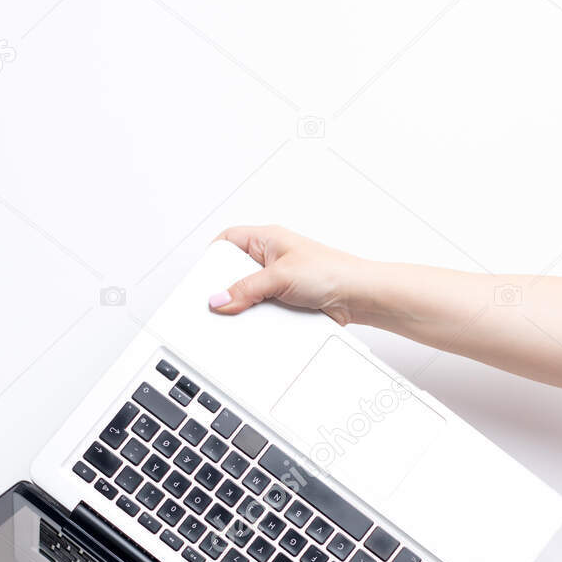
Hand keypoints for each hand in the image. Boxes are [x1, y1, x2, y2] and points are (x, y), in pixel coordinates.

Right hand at [208, 225, 378, 323]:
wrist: (359, 296)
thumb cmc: (332, 271)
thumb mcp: (280, 277)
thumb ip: (246, 289)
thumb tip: (219, 299)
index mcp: (267, 239)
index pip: (228, 240)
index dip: (213, 257)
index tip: (203, 278)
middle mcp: (271, 258)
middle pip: (234, 271)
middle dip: (227, 286)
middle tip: (219, 301)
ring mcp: (278, 281)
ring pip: (248, 294)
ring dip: (245, 305)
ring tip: (242, 312)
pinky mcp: (285, 302)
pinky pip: (262, 309)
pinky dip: (258, 317)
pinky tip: (259, 322)